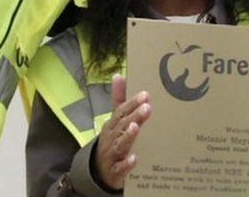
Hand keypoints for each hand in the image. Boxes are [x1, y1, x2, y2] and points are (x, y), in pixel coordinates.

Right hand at [94, 74, 151, 190]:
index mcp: (112, 125)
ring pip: (120, 144)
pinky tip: (134, 159)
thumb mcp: (115, 121)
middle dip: (134, 116)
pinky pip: (120, 168)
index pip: (121, 112)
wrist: (101, 172)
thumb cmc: (113, 142)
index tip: (145, 95)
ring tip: (137, 127)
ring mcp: (112, 155)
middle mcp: (111, 138)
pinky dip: (127, 164)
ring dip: (128, 136)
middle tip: (147, 107)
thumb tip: (118, 75)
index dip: (132, 103)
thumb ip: (119, 99)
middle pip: (122, 126)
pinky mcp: (116, 172)